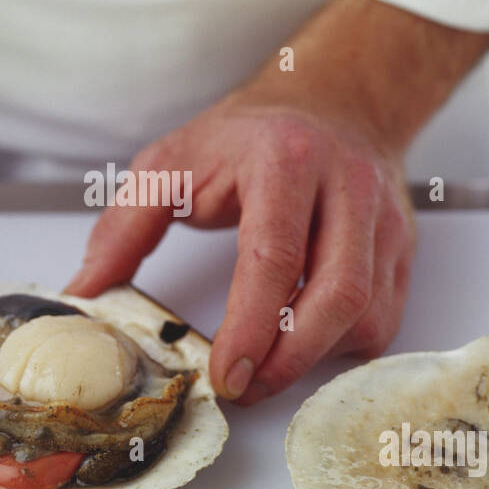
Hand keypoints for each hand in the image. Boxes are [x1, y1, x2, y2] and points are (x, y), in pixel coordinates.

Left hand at [67, 0, 488, 403]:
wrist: (330, 100)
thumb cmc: (247, 137)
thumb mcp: (170, 164)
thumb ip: (122, 229)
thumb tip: (84, 293)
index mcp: (284, 161)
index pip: (274, 258)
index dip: (251, 327)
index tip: (225, 375)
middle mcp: (346, 186)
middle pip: (337, 294)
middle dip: (289, 360)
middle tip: (244, 388)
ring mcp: (384, 217)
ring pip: (367, 312)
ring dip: (316, 357)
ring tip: (267, 368)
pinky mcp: (404, 245)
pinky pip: (386, 316)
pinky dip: (344, 345)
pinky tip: (304, 343)